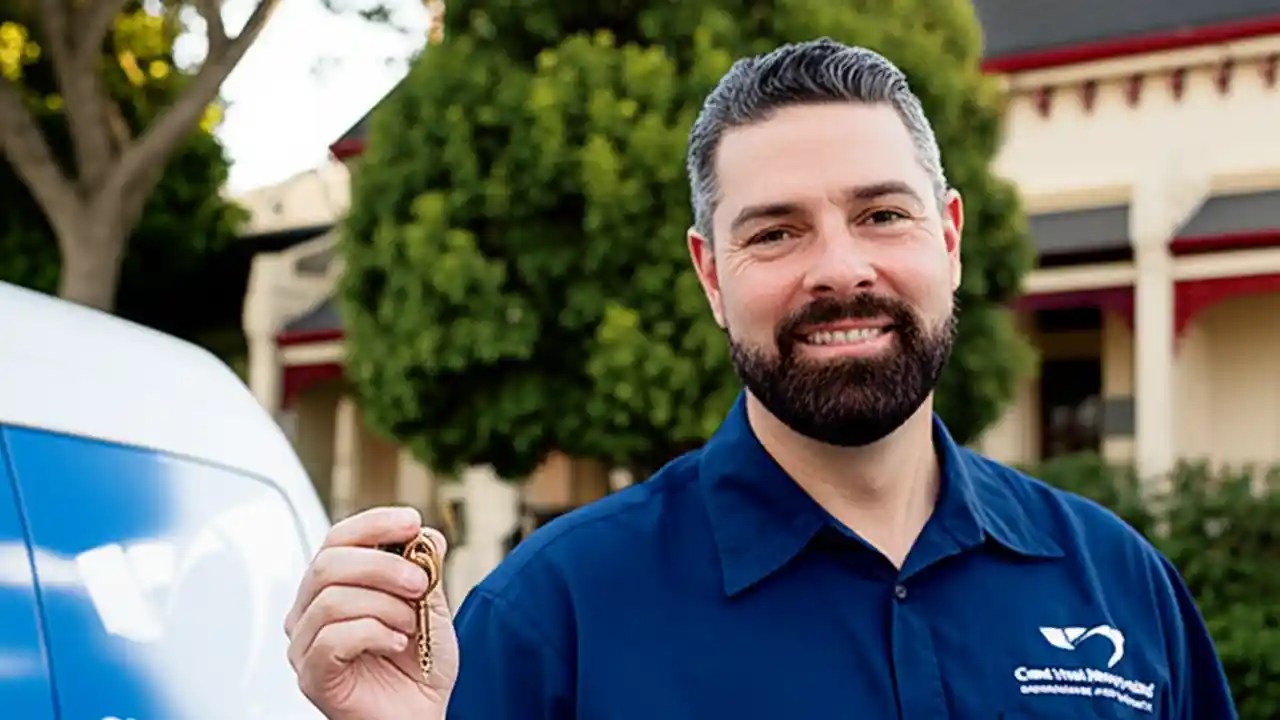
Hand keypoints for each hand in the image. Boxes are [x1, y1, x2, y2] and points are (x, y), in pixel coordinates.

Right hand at [285, 506, 458, 719]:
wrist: (421, 715)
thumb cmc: (419, 666)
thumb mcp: (430, 605)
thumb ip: (424, 568)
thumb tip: (425, 533)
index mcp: (334, 586)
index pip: (338, 538)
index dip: (374, 522)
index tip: (412, 522)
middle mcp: (310, 611)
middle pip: (329, 563)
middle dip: (383, 566)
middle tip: (420, 583)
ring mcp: (305, 644)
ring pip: (332, 599)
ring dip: (384, 606)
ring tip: (410, 625)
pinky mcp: (311, 675)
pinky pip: (332, 639)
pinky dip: (374, 633)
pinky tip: (396, 644)